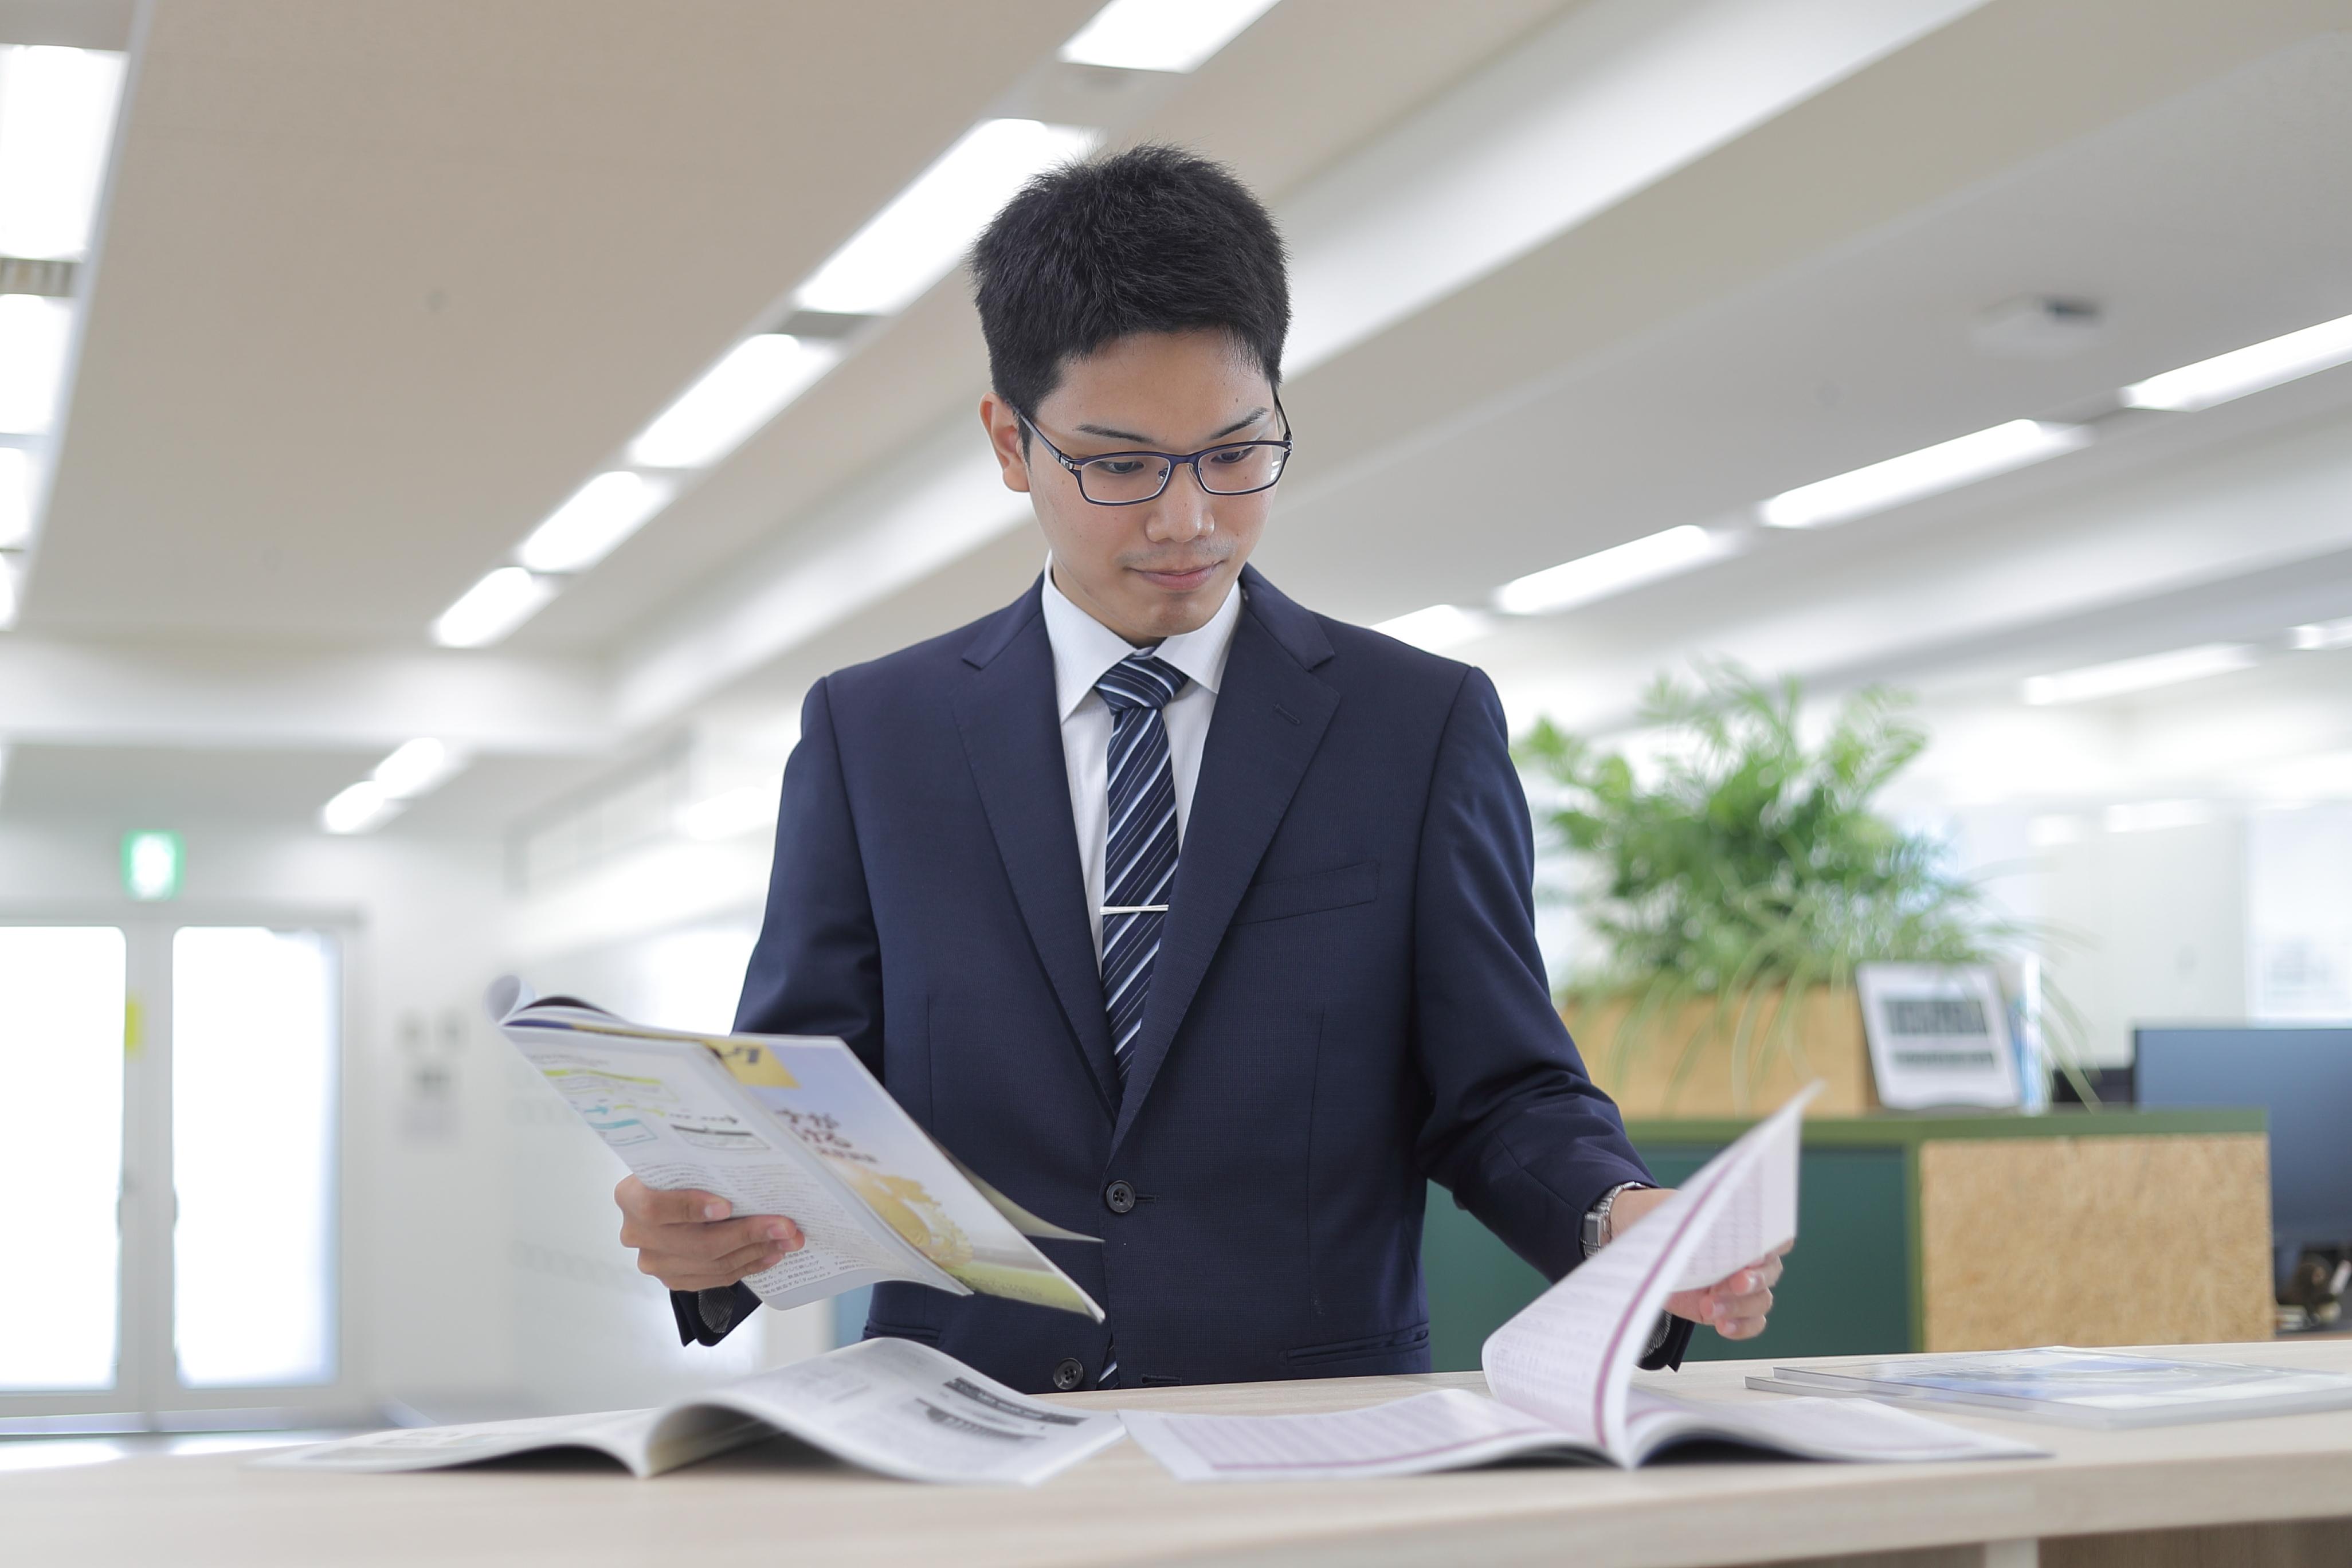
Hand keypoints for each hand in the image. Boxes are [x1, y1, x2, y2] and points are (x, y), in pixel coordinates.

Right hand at [614, 1176, 804, 1291]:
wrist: (669, 1196)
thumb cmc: (682, 1173)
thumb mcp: (684, 1163)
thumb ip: (704, 1168)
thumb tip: (758, 1166)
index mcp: (630, 1196)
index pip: (655, 1207)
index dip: (691, 1208)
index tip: (727, 1206)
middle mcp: (637, 1233)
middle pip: (695, 1242)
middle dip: (748, 1233)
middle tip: (785, 1226)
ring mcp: (654, 1262)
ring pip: (711, 1264)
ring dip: (756, 1251)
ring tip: (787, 1240)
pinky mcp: (673, 1279)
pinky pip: (715, 1278)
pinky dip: (747, 1265)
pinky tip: (770, 1253)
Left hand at [1605, 1186, 1790, 1341]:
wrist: (1642, 1244)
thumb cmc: (1663, 1224)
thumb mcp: (1674, 1218)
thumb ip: (1692, 1225)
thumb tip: (1695, 1232)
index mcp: (1742, 1229)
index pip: (1774, 1235)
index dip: (1770, 1245)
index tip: (1753, 1253)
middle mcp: (1747, 1258)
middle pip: (1770, 1271)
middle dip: (1754, 1279)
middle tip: (1734, 1283)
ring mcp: (1740, 1285)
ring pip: (1761, 1300)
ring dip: (1739, 1306)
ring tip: (1709, 1307)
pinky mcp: (1729, 1308)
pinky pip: (1751, 1322)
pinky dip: (1741, 1327)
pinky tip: (1722, 1326)